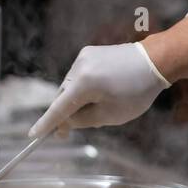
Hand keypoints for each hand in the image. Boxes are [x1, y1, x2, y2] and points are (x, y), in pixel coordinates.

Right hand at [29, 42, 169, 137]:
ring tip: (97, 108)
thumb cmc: (136, 92)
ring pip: (70, 87)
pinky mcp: (89, 52)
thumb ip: (83, 120)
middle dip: (65, 114)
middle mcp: (79, 66)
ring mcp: (83, 57)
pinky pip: (78, 76)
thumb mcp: (110, 115)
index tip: (33, 135)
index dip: (46, 124)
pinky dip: (82, 88)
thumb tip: (64, 122)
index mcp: (85, 83)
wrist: (154, 61)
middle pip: (63, 97)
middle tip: (66, 133)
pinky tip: (99, 93)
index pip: (59, 108)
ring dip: (75, 100)